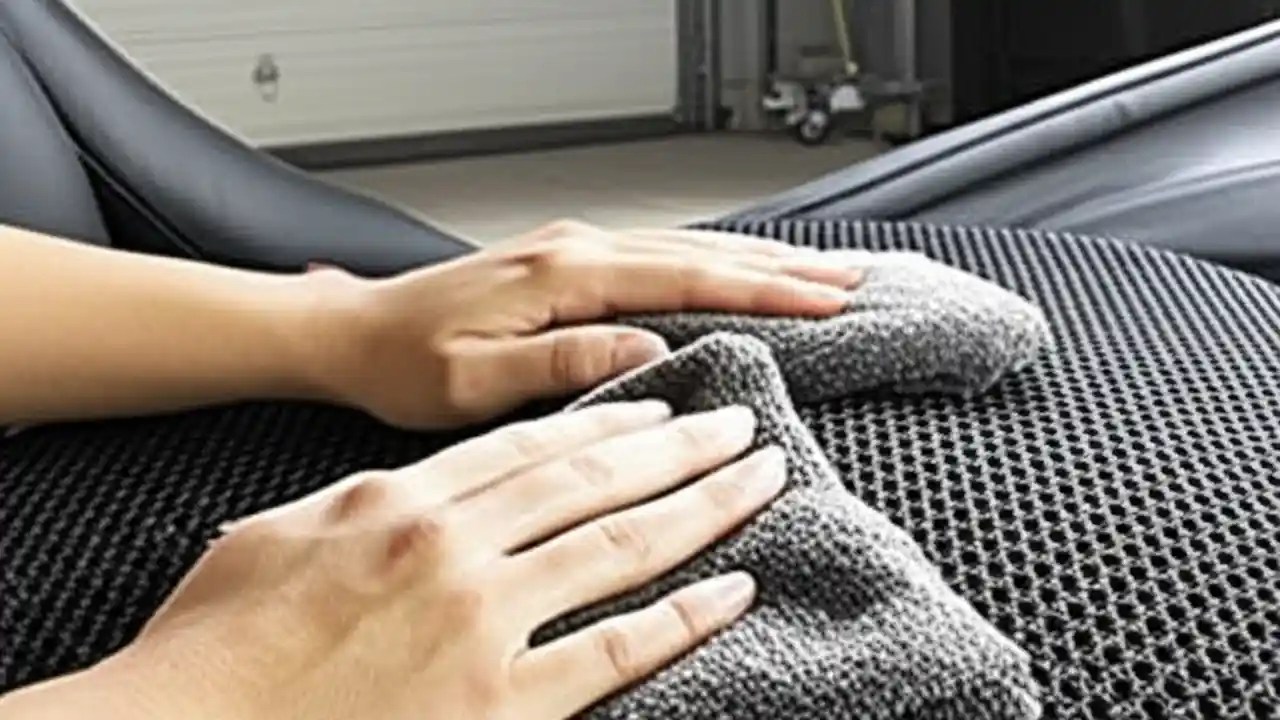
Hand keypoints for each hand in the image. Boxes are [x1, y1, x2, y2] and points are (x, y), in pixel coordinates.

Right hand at [0, 401, 781, 719]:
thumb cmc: (214, 647)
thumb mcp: (278, 537)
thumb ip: (362, 504)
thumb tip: (416, 490)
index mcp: (399, 500)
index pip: (528, 445)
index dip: (607, 422)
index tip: (661, 409)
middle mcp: (453, 548)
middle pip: (592, 480)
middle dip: (679, 448)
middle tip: (738, 424)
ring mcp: (481, 624)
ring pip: (618, 546)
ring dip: (702, 507)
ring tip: (757, 477)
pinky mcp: (498, 705)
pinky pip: (613, 651)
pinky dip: (680, 617)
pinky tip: (731, 589)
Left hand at [304, 220, 859, 428]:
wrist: (352, 332)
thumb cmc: (402, 362)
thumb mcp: (474, 382)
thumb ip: (565, 363)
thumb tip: (647, 350)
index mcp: (561, 276)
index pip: (684, 278)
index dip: (762, 290)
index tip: (824, 302)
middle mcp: (573, 249)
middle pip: (700, 251)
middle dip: (781, 266)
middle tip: (850, 283)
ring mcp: (571, 249)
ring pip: (684, 246)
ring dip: (754, 259)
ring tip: (816, 273)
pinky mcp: (565, 262)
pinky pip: (656, 255)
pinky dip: (710, 261)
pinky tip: (735, 271)